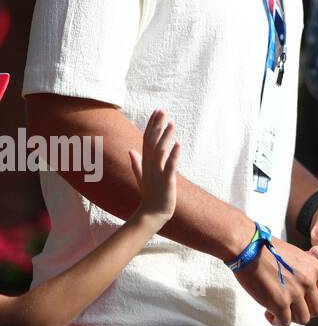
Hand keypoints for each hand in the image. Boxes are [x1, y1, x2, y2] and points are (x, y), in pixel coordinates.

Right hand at [128, 109, 179, 229]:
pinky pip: (169, 167)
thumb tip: (130, 150)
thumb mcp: (141, 177)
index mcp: (145, 163)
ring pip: (159, 152)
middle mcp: (149, 166)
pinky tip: (178, 145)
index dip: (151, 126)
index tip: (157, 112)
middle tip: (162, 111)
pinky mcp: (166, 182)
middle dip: (156, 126)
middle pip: (151, 143)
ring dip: (165, 138)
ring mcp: (157, 174)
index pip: (146, 140)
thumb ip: (136, 163)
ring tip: (172, 124)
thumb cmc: (149, 195)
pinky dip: (173, 156)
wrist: (152, 214)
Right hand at [231, 234, 317, 325]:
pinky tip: (268, 312)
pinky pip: (285, 322)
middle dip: (303, 311)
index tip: (299, 299)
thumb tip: (303, 288)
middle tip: (290, 308)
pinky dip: (277, 321)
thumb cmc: (267, 249)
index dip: (311, 299)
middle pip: (317, 309)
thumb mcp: (296, 256)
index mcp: (315, 268)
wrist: (249, 247)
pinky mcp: (280, 303)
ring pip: (303, 318)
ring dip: (291, 318)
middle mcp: (309, 280)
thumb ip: (304, 271)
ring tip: (278, 311)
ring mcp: (296, 292)